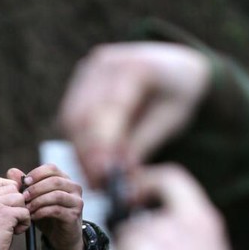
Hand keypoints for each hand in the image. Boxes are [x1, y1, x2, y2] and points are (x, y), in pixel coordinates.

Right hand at [0, 176, 30, 249]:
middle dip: (17, 205)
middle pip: (14, 189)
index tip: (12, 206)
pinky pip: (25, 212)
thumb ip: (0, 202)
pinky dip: (24, 224)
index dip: (11, 191)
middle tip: (10, 220)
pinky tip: (15, 232)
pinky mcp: (4, 214)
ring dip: (21, 214)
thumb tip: (20, 184)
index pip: (1, 182)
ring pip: (20, 199)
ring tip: (12, 227)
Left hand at [12, 164, 84, 249]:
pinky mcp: (74, 215)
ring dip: (38, 200)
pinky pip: (56, 210)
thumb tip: (12, 171)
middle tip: (23, 197)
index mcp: (64, 179)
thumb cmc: (47, 215)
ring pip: (57, 195)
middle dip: (36, 188)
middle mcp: (74, 187)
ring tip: (26, 208)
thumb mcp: (34, 199)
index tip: (24, 182)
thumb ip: (25, 185)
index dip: (37, 174)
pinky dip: (42, 212)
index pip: (51, 168)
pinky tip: (33, 217)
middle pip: (54, 180)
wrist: (60, 237)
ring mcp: (76, 201)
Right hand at [59, 42, 210, 188]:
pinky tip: (91, 164)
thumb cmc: (177, 94)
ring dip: (80, 153)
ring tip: (96, 180)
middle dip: (88, 155)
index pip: (110, 109)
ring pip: (72, 118)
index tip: (103, 175)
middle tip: (98, 186)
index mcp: (135, 67)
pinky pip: (70, 117)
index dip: (102, 145)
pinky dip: (79, 143)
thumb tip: (119, 175)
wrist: (174, 67)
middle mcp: (105, 63)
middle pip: (83, 114)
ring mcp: (88, 71)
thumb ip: (143, 145)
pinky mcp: (80, 83)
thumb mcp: (172, 120)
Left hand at [115, 164, 234, 249]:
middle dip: (134, 248)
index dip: (148, 181)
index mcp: (202, 221)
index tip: (134, 191)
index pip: (171, 179)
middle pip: (138, 223)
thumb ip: (187, 237)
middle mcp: (178, 223)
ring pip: (126, 245)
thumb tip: (156, 226)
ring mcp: (156, 239)